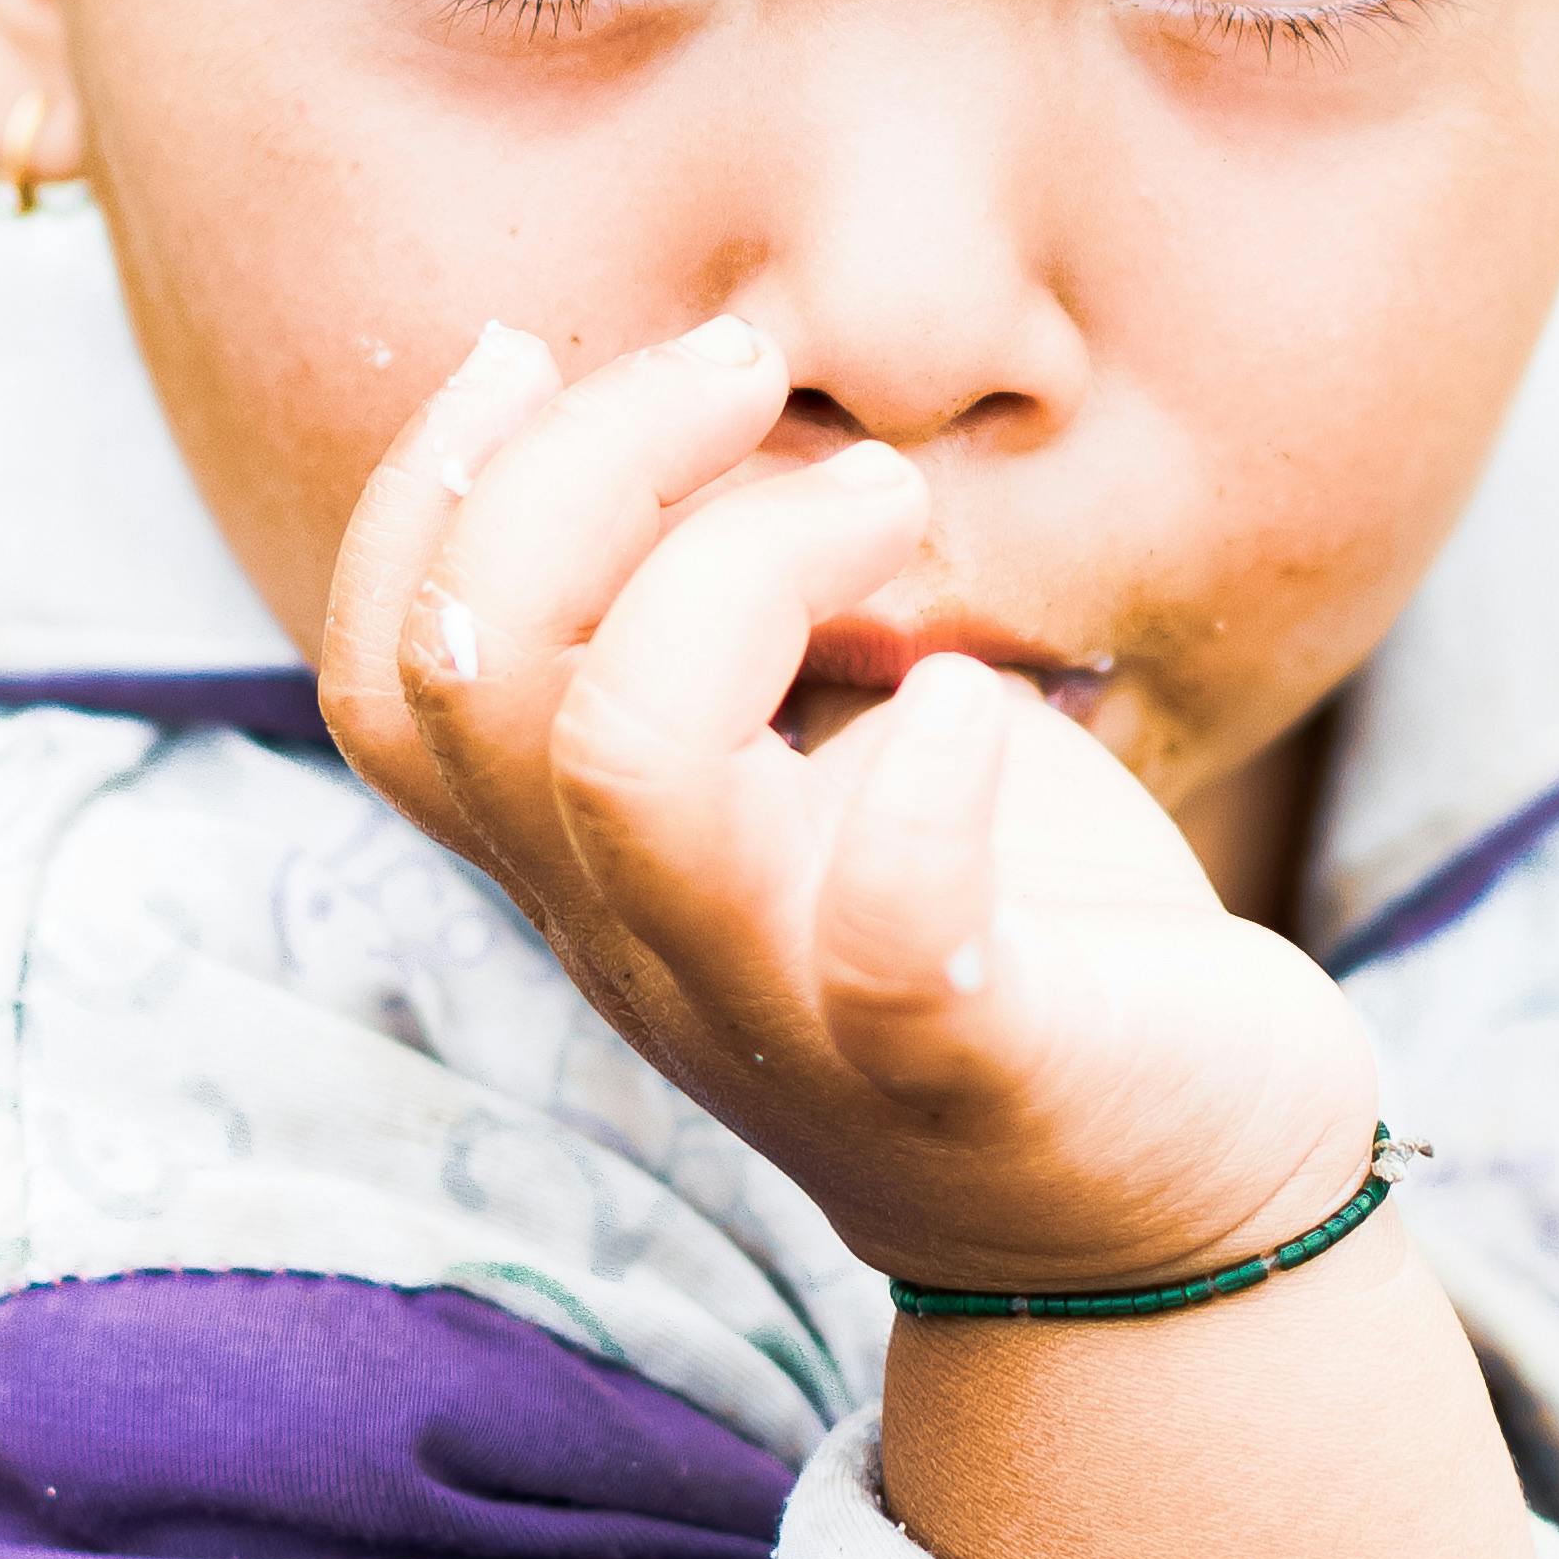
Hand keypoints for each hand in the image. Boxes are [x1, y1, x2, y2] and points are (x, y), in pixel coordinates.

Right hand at [319, 314, 1380, 1295]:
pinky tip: (982, 706)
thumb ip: (728, 626)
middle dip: (590, 463)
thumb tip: (690, 407)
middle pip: (478, 684)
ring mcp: (791, 1012)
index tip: (525, 348)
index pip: (386, 685)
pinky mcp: (970, 1067)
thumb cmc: (998, 923)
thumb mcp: (820, 758)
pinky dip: (928, 788)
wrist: (1172, 1210)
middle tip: (759, 381)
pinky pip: (885, 936)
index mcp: (590, 862)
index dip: (415, 496)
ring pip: (629, 775)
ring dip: (749, 566)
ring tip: (884, 503)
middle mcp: (644, 942)